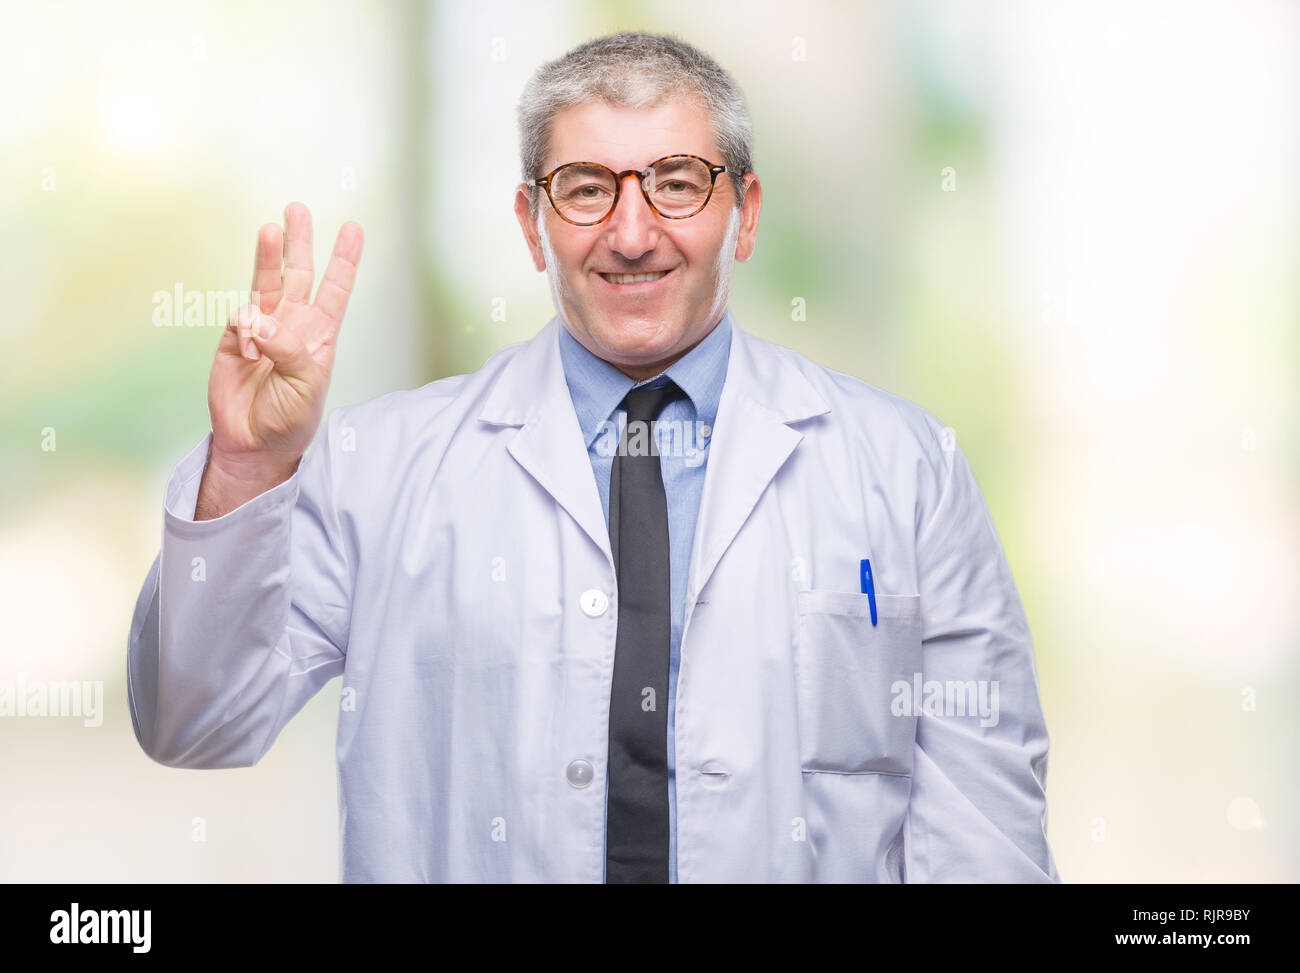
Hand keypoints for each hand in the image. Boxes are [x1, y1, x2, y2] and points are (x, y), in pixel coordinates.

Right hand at [208, 202, 363, 480]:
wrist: (255, 442)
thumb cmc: (291, 417)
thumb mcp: (305, 386)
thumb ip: (289, 350)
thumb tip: (261, 319)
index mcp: (320, 335)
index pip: (335, 289)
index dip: (343, 259)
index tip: (353, 229)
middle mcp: (292, 324)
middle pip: (298, 273)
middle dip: (300, 241)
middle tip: (298, 208)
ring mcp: (262, 328)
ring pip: (266, 282)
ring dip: (268, 256)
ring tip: (271, 228)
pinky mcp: (233, 338)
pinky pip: (240, 318)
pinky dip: (245, 327)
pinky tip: (249, 347)